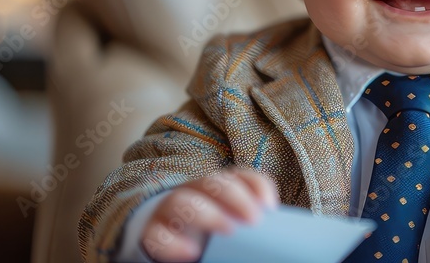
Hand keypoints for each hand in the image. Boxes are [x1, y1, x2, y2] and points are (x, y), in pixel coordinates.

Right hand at [140, 167, 278, 262]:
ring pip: (182, 202)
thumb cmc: (206, 233)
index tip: (272, 205)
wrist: (162, 241)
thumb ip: (249, 222)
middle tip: (255, 219)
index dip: (256, 184)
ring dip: (207, 213)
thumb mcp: (230, 221)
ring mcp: (168, 212)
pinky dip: (172, 243)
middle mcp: (192, 193)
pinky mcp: (151, 234)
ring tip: (228, 230)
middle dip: (235, 197)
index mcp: (215, 188)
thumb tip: (278, 231)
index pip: (238, 176)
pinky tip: (191, 253)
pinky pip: (156, 235)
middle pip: (212, 183)